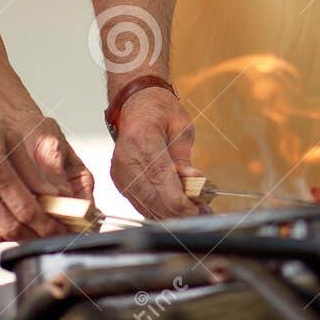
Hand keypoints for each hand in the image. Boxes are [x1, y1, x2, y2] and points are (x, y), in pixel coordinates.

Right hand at [0, 94, 78, 241]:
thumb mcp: (14, 137)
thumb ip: (35, 171)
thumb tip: (56, 194)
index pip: (27, 210)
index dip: (49, 224)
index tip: (64, 227)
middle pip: (13, 229)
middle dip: (39, 235)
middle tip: (57, 233)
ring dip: (22, 236)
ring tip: (41, 230)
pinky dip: (4, 230)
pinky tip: (18, 223)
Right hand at [109, 87, 200, 219]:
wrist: (136, 104)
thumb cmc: (160, 110)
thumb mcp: (181, 126)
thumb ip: (184, 158)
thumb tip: (195, 182)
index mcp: (142, 139)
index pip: (159, 178)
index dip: (177, 200)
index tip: (195, 210)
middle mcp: (125, 158)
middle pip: (151, 196)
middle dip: (176, 211)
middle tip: (199, 215)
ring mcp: (119, 171)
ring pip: (144, 204)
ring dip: (169, 214)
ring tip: (192, 214)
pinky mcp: (119, 180)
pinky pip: (139, 202)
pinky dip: (158, 210)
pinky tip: (175, 211)